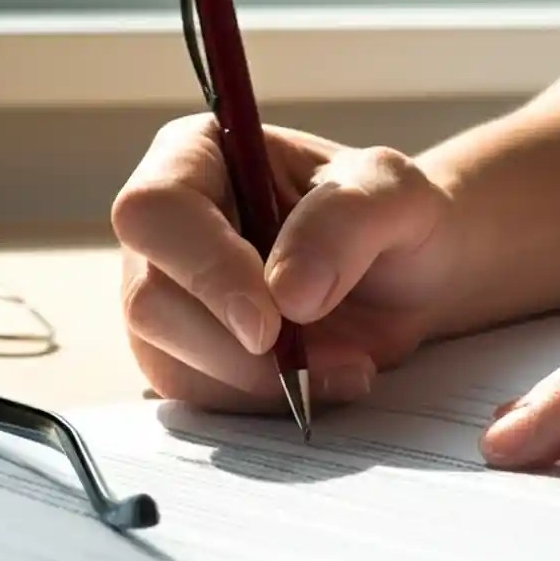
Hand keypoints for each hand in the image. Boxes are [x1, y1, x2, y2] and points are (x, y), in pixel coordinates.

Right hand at [113, 115, 458, 413]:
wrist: (410, 278)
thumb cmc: (394, 218)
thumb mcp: (397, 195)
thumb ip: (346, 222)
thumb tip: (287, 293)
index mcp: (197, 157)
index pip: (156, 211)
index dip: (204, 269)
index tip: (270, 322)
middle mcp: (165, 228)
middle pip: (150, 299)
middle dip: (239, 348)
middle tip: (335, 355)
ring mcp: (167, 296)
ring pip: (168, 359)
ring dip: (260, 382)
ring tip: (347, 365)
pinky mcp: (183, 356)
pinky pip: (198, 397)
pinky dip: (264, 403)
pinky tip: (322, 382)